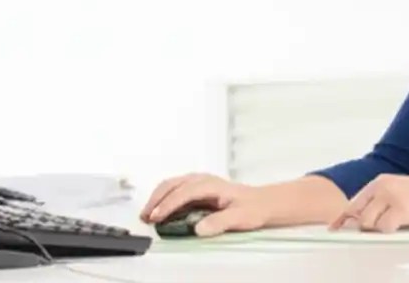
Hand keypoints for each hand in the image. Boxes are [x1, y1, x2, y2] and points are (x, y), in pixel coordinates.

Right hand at [139, 173, 271, 236]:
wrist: (262, 202)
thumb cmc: (253, 207)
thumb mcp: (240, 217)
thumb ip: (220, 222)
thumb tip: (199, 228)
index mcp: (212, 185)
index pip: (185, 192)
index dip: (169, 204)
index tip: (157, 217)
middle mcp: (203, 180)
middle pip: (173, 184)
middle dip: (156, 200)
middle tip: (146, 217)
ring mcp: (199, 183)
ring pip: (172, 185)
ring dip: (157, 198)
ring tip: (147, 215)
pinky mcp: (197, 189)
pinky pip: (175, 189)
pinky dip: (163, 198)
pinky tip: (159, 211)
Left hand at [329, 174, 408, 232]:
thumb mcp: (403, 195)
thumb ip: (383, 205)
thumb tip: (363, 224)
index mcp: (381, 181)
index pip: (353, 203)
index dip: (343, 219)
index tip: (334, 229)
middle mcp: (383, 186)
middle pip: (357, 215)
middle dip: (365, 228)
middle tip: (382, 230)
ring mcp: (391, 196)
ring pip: (369, 224)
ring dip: (383, 229)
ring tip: (403, 224)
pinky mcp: (401, 209)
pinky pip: (385, 229)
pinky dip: (395, 232)